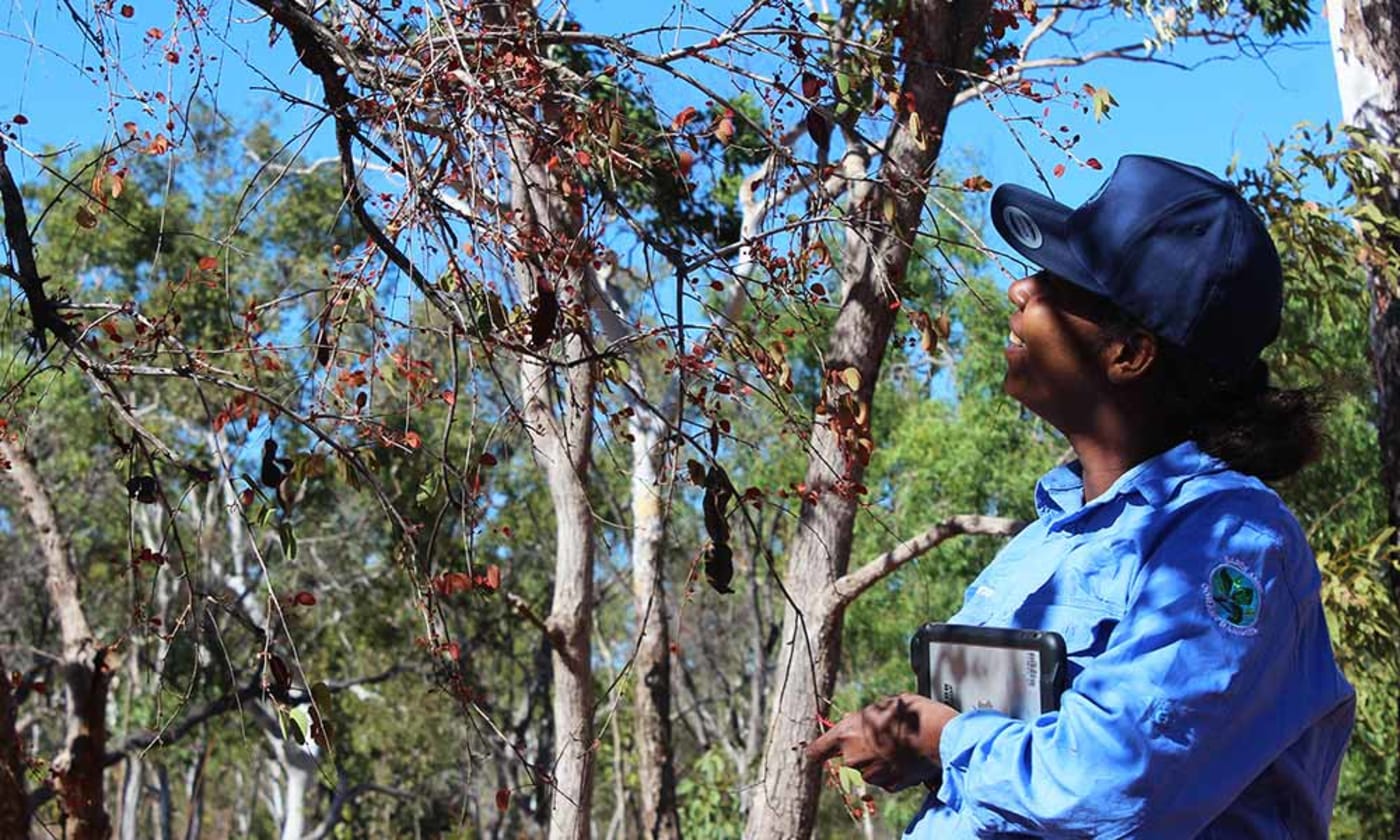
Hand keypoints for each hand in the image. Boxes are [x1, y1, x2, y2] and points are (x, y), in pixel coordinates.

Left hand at [804, 693, 957, 790]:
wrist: (940, 736)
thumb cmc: (912, 715)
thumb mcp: (883, 705)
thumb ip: (864, 719)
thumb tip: (857, 722)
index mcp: (846, 734)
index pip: (816, 751)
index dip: (817, 751)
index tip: (817, 752)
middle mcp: (854, 758)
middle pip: (846, 759)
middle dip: (859, 751)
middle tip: (879, 737)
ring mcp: (872, 775)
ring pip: (867, 770)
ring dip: (876, 761)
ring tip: (897, 745)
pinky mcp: (890, 785)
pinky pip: (884, 779)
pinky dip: (891, 771)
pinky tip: (905, 756)